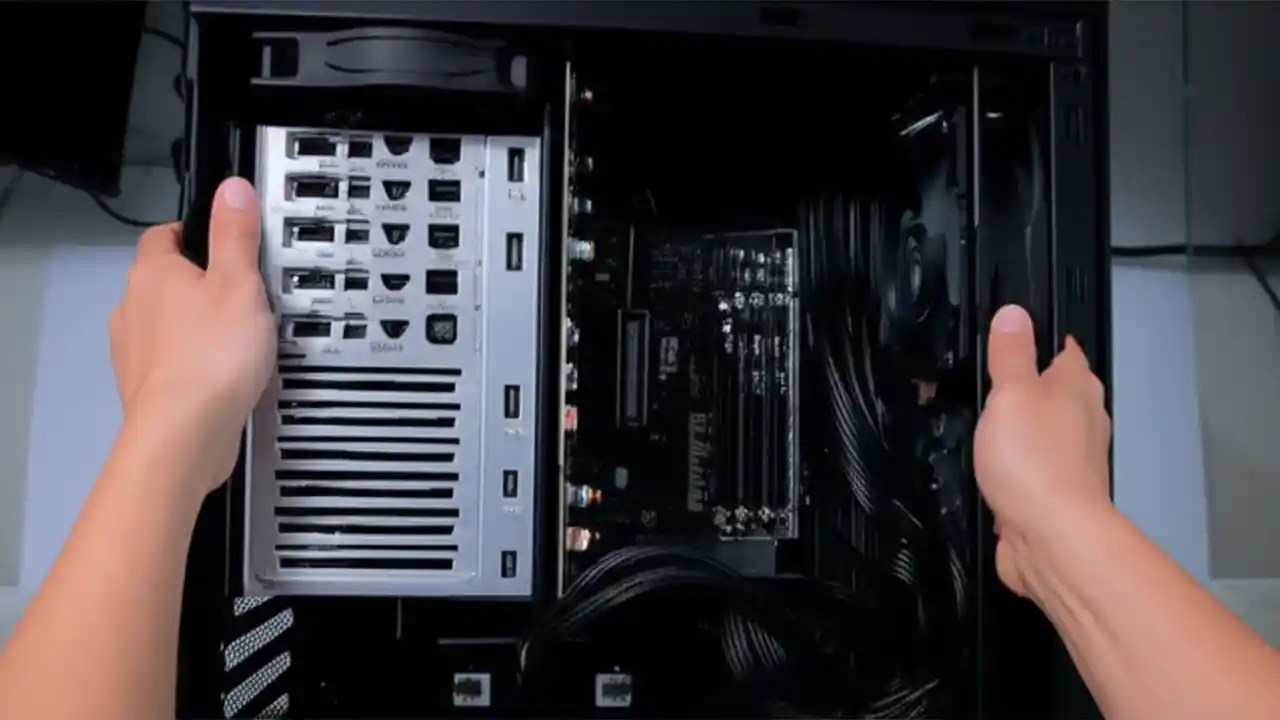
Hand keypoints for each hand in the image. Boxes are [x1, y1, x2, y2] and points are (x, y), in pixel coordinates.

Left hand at [109, 177, 275, 491]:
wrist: (186, 431)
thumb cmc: (212, 356)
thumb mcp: (240, 283)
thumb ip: (236, 235)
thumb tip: (232, 190)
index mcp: (153, 274)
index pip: (165, 234)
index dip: (195, 233)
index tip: (225, 242)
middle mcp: (134, 308)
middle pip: (167, 281)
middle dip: (201, 285)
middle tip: (244, 294)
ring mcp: (134, 350)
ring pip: (168, 324)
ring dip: (197, 327)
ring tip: (240, 339)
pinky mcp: (146, 387)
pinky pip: (173, 363)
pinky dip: (196, 364)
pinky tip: (227, 375)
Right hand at [974, 304, 1111, 598]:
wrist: (1052, 537)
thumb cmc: (1033, 457)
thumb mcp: (1012, 393)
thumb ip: (1011, 354)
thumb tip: (1015, 311)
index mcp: (1077, 387)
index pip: (1064, 348)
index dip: (1038, 338)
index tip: (1006, 336)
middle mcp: (1083, 419)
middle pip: (1054, 390)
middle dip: (1024, 384)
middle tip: (979, 378)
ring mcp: (1072, 458)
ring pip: (1041, 430)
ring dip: (1017, 427)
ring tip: (977, 420)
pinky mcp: (1054, 493)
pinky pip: (1031, 466)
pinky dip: (1014, 463)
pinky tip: (989, 465)